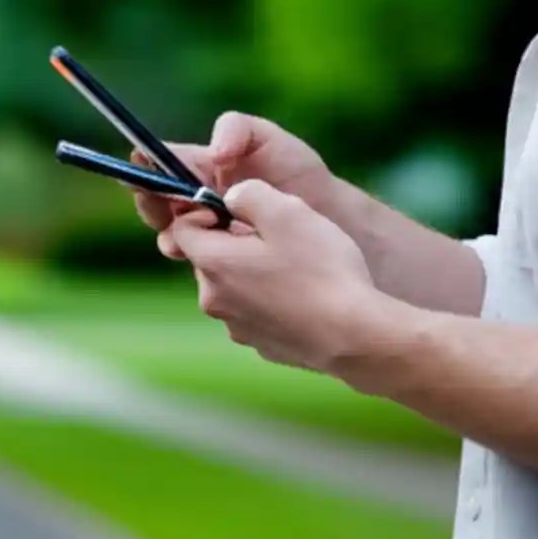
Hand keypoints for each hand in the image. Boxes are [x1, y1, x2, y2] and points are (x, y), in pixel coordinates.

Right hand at [132, 112, 335, 258]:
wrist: (337, 225)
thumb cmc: (301, 176)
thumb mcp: (271, 139)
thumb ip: (237, 130)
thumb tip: (213, 152)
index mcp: (201, 171)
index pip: (161, 168)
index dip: (147, 170)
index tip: (142, 168)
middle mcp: (197, 206)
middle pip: (158, 208)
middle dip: (154, 207)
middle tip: (165, 209)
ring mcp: (209, 240)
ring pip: (176, 242)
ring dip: (174, 240)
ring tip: (180, 240)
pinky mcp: (223, 271)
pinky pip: (203, 270)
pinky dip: (203, 266)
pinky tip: (213, 262)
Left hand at [169, 179, 388, 378]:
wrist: (355, 336)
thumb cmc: (321, 270)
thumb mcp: (286, 211)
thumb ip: (248, 193)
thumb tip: (232, 197)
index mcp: (212, 263)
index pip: (182, 228)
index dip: (207, 211)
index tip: (241, 211)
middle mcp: (214, 300)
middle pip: (209, 257)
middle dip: (235, 242)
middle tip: (277, 237)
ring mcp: (237, 327)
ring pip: (234, 285)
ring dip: (253, 271)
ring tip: (297, 267)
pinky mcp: (261, 344)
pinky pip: (256, 311)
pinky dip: (271, 299)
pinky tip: (305, 296)